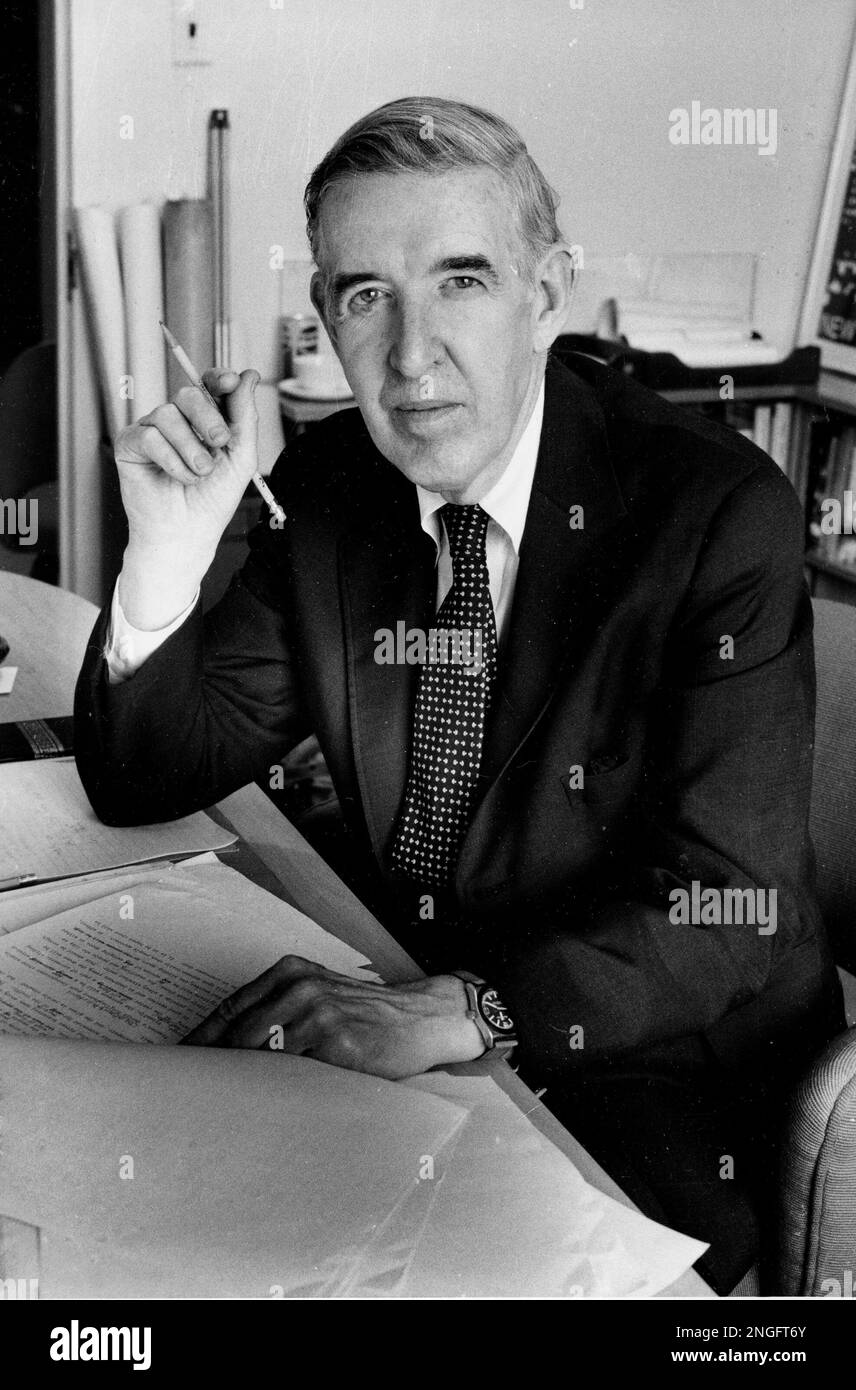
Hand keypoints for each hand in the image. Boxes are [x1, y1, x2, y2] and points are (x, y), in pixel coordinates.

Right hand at [115, 368, 260, 627]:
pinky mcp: (130, 445)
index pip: (208, 386)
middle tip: (220, 442)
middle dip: (208, 416)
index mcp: (204, 420)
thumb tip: (249, 375)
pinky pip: (149, 435)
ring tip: (199, 474)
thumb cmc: (213, 500)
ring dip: (190, 447)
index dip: (217, 378)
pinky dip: (170, 459)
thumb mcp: (240, 456)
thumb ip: (245, 415)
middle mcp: (177, 421)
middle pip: (188, 393)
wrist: (187, 533)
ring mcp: (152, 431)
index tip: (228, 382)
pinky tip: (178, 477)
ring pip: (167, 413)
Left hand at [180, 956, 485, 1079]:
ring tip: (216, 1109)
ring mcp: (317, 1013)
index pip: (229, 1008)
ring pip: (259, 1055)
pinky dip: (274, 1093)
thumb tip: (229, 1049)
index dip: (200, 1039)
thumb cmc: (368, 1014)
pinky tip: (261, 1111)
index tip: (177, 1064)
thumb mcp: (320, 995)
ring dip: (237, 1084)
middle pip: (236, 1033)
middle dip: (211, 1066)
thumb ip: (279, 1010)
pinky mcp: (337, 1042)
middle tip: (188, 1095)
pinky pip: (293, 1074)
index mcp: (289, 972)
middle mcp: (298, 987)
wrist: (424, 1017)